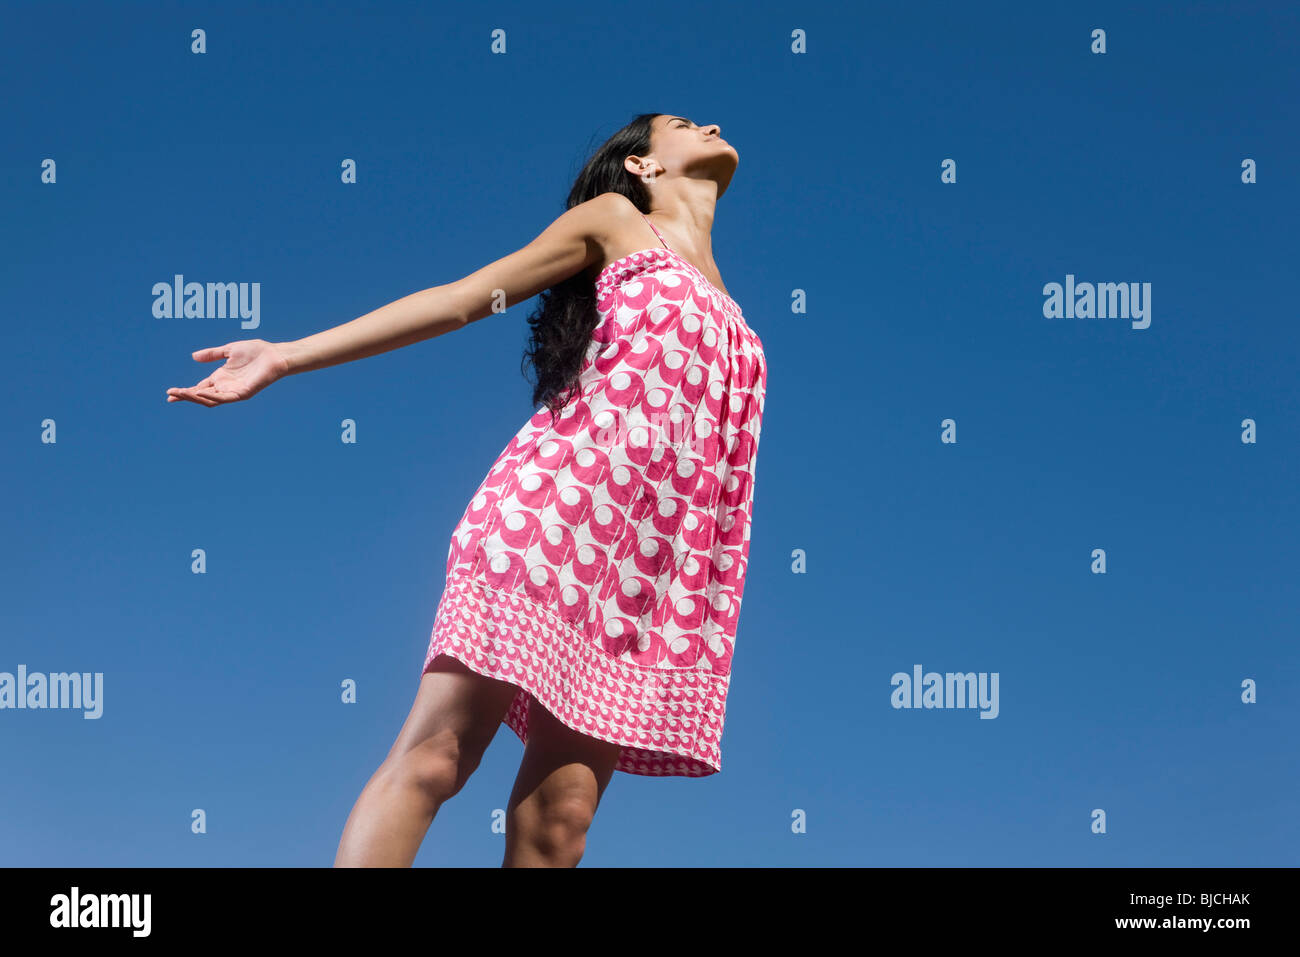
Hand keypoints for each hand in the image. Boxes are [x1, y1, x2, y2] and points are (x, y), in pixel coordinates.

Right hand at [166, 340, 290, 406]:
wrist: (275, 354)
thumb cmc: (256, 351)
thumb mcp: (229, 350)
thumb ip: (212, 354)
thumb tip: (193, 356)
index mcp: (221, 378)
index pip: (198, 388)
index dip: (184, 392)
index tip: (169, 393)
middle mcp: (225, 387)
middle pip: (201, 396)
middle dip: (185, 396)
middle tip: (170, 395)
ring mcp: (234, 391)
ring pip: (210, 400)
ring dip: (194, 397)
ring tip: (180, 394)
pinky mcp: (243, 393)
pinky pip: (225, 398)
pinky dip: (212, 396)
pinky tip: (199, 392)